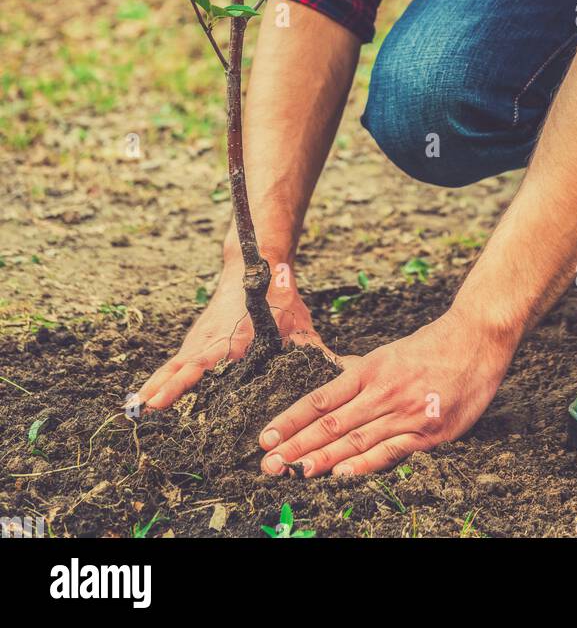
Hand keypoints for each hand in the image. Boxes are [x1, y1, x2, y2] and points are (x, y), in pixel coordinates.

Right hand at [132, 258, 335, 410]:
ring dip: (157, 383)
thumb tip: (345, 369)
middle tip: (142, 409)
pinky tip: (150, 396)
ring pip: (176, 363)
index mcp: (234, 338)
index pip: (204, 365)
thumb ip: (316, 348)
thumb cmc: (279, 296)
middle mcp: (211, 338)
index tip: (160, 400)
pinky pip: (178, 360)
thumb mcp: (299, 322)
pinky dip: (164, 376)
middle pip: (182, 366)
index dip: (182, 385)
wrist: (252, 262)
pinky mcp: (198, 338)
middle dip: (162, 387)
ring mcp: (201, 337)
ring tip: (136, 408)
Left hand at [256, 309, 514, 478]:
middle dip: (297, 446)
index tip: (265, 437)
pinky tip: (342, 474)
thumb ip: (358, 371)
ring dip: (323, 458)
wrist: (477, 339)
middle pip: (332, 423)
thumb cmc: (431, 346)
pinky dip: (365, 464)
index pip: (320, 399)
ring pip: (356, 439)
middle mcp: (382, 391)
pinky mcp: (429, 431)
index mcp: (369, 369)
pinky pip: (391, 451)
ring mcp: (405, 412)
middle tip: (267, 464)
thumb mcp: (388, 353)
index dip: (291, 420)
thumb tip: (328, 372)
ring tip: (295, 472)